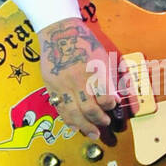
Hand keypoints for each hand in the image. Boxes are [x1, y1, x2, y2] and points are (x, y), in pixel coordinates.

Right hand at [37, 17, 121, 140]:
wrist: (59, 32)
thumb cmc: (84, 43)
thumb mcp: (102, 56)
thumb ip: (108, 79)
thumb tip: (115, 99)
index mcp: (92, 71)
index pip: (104, 97)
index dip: (110, 104)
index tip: (113, 105)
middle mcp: (76, 80)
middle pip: (88, 109)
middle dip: (98, 120)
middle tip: (105, 123)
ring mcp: (61, 84)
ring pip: (72, 113)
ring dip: (84, 126)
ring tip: (93, 133)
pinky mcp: (50, 86)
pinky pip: (59, 108)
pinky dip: (68, 120)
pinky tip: (75, 126)